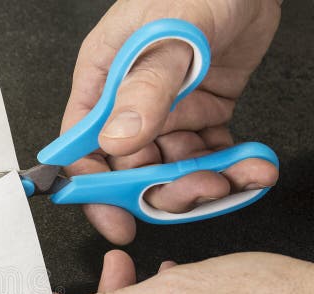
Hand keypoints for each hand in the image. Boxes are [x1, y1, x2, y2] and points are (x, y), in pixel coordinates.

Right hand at [65, 0, 281, 243]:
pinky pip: (208, 153)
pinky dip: (230, 166)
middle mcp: (129, 103)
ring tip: (234, 176)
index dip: (94, 188)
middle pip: (130, 168)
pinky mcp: (203, 113)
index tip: (116, 218)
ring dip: (202, 180)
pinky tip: (250, 166)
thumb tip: (117, 139)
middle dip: (161, 188)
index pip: (82, 148)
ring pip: (172, 167)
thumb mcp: (167, 36)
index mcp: (102, 83)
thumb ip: (143, 89)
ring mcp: (167, 110)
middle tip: (195, 189)